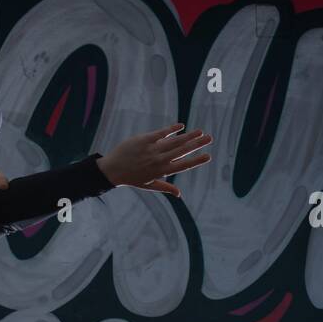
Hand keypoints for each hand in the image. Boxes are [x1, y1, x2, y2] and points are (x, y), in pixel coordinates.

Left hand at [96, 124, 211, 198]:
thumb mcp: (149, 185)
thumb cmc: (132, 178)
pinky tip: (181, 126)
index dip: (196, 161)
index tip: (209, 156)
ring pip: (174, 141)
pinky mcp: (144, 140)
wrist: (112, 170)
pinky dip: (171, 129)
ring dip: (188, 136)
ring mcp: (152, 149)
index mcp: (161, 171)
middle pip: (182, 151)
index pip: (183, 166)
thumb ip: (165, 187)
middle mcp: (158, 160)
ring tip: (200, 132)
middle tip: (210, 138)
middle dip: (197, 144)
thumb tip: (179, 195)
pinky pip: (161, 133)